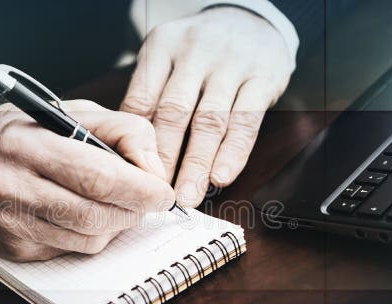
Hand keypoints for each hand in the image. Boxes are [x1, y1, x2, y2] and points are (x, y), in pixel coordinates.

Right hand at [0, 100, 174, 260]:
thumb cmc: (27, 132)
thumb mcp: (74, 112)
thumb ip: (122, 132)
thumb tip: (155, 173)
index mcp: (25, 143)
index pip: (96, 175)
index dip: (140, 189)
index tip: (162, 193)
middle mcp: (9, 185)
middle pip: (94, 214)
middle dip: (134, 210)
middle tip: (148, 200)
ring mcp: (7, 222)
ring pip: (88, 239)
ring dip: (116, 224)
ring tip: (114, 203)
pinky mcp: (12, 248)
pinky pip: (71, 251)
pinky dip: (90, 236)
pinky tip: (83, 214)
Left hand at [121, 7, 293, 205]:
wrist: (250, 20)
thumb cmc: (199, 51)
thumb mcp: (166, 57)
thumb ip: (149, 95)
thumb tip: (128, 152)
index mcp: (162, 46)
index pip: (142, 100)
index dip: (136, 143)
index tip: (132, 177)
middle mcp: (195, 52)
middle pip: (174, 113)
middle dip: (164, 159)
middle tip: (157, 195)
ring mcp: (231, 64)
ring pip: (210, 121)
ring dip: (197, 164)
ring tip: (188, 196)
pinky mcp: (263, 77)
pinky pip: (246, 121)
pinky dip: (233, 153)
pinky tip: (221, 176)